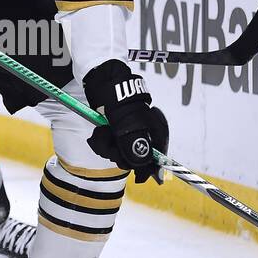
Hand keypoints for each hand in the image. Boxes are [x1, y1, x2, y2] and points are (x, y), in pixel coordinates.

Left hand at [83, 59, 168, 183]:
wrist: (101, 80)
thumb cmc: (116, 98)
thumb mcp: (124, 122)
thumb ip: (131, 143)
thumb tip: (140, 163)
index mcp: (153, 128)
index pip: (157, 154)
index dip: (151, 168)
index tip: (142, 178)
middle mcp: (143, 131)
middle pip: (135, 155)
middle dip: (117, 153)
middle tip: (107, 144)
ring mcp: (129, 131)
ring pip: (120, 150)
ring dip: (106, 146)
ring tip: (100, 132)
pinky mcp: (117, 130)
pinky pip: (111, 144)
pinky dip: (103, 141)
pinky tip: (99, 132)